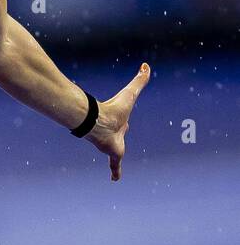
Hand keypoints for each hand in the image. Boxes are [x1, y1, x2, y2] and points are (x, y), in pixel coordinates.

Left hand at [86, 63, 150, 181]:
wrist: (99, 121)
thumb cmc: (113, 108)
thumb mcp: (130, 93)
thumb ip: (139, 80)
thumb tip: (146, 65)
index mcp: (119, 122)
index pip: (122, 123)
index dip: (124, 124)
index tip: (125, 124)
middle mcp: (115, 134)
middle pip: (118, 137)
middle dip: (118, 140)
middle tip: (118, 143)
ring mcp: (113, 145)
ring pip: (114, 154)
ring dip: (114, 159)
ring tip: (114, 167)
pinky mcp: (113, 154)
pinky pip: (115, 166)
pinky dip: (116, 172)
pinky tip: (114, 179)